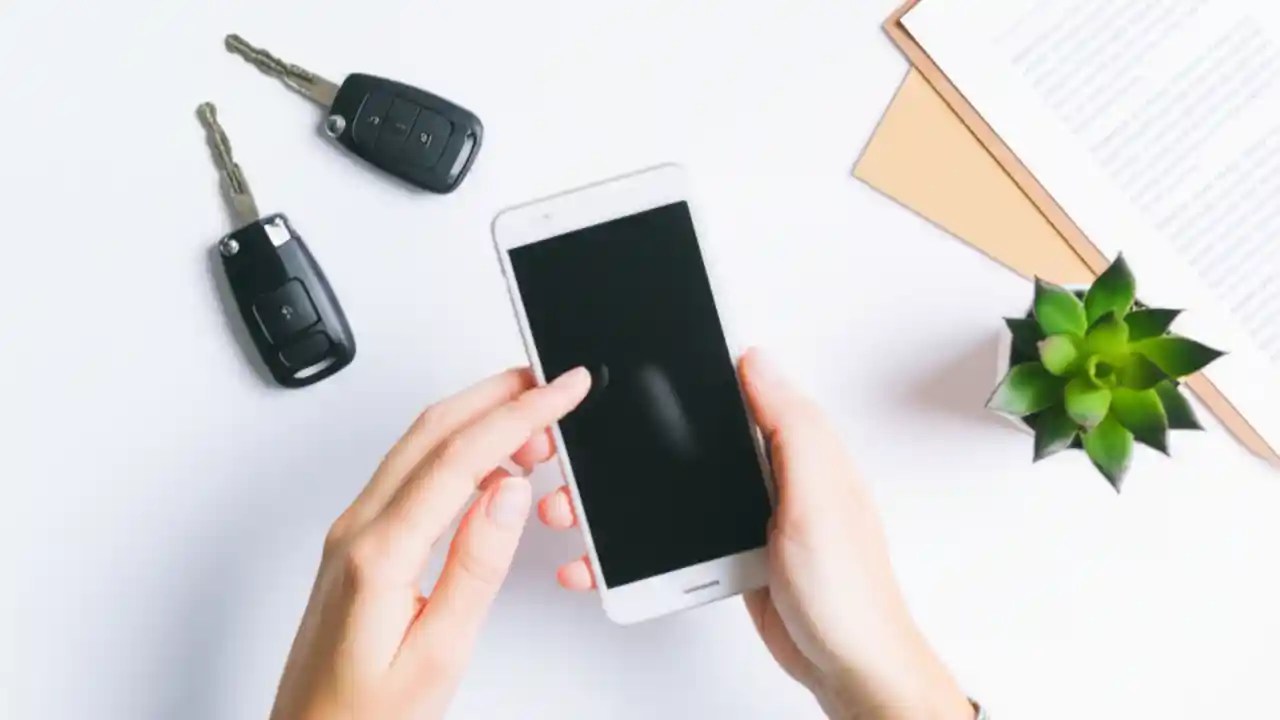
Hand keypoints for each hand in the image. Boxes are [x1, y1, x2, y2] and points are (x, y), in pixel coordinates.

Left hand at [270, 367, 590, 719]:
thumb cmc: (365, 717)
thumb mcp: (438, 654)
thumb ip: (475, 567)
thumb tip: (509, 492)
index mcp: (379, 554)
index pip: (460, 456)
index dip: (519, 413)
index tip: (563, 390)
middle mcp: (358, 530)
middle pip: (432, 429)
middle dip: (499, 394)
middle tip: (554, 382)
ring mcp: (352, 532)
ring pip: (418, 443)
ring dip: (478, 416)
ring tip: (535, 420)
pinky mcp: (357, 543)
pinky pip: (410, 471)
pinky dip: (457, 447)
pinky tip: (489, 462)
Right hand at [538, 350, 972, 719]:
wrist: (848, 665)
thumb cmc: (849, 589)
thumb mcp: (818, 496)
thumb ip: (789, 426)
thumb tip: (755, 360)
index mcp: (795, 446)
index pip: (735, 390)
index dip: (686, 374)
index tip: (635, 369)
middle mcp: (770, 474)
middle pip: (687, 442)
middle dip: (630, 446)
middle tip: (582, 450)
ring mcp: (746, 515)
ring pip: (671, 491)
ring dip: (620, 502)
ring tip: (576, 510)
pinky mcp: (729, 553)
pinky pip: (673, 539)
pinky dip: (635, 548)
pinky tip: (607, 558)